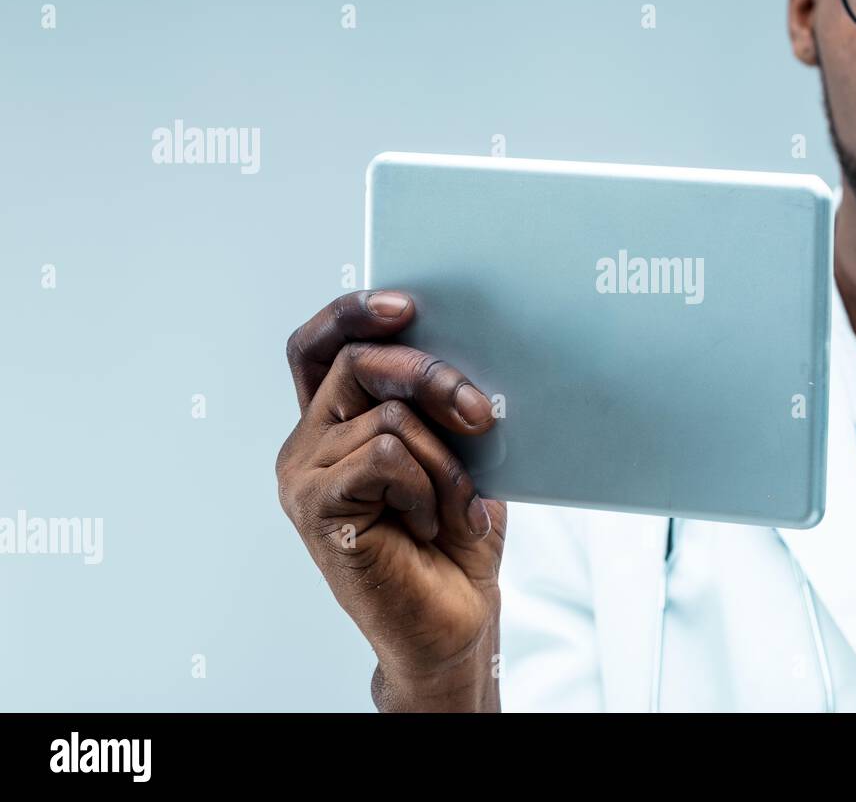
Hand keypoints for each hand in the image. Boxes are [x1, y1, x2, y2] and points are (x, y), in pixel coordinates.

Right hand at [276, 290, 504, 710]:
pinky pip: (383, 456)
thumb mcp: (456, 451)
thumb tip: (457, 349)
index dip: (352, 312)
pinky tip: (425, 525)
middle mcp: (309, 443)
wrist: (454, 620)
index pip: (319, 347)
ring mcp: (304, 474)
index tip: (405, 305)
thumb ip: (435, 404)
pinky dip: (425, 487)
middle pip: (357, 362)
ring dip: (445, 461)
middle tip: (482, 412)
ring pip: (387, 416)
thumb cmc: (452, 537)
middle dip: (432, 375)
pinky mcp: (313, 506)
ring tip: (452, 506)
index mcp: (336, 423)